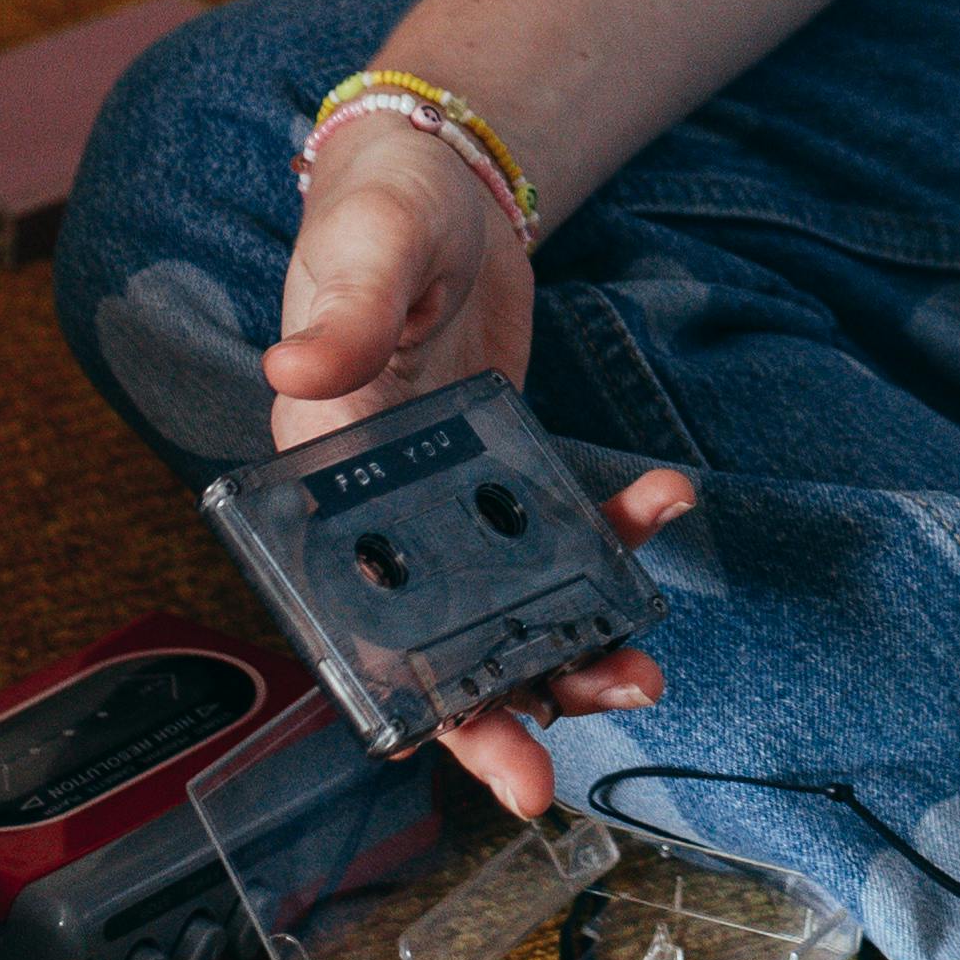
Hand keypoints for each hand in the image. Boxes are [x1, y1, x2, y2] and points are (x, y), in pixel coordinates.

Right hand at [261, 111, 690, 818]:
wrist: (441, 177)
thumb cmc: (378, 212)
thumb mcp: (362, 248)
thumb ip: (340, 312)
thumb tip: (295, 369)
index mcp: (321, 479)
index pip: (345, 615)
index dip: (391, 693)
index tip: (443, 747)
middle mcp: (381, 509)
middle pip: (430, 642)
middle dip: (489, 713)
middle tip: (548, 782)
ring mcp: (449, 496)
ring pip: (506, 605)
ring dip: (568, 649)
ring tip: (642, 671)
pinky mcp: (506, 468)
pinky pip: (559, 528)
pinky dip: (612, 534)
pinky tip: (664, 500)